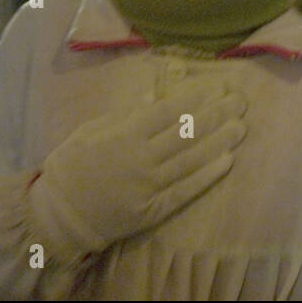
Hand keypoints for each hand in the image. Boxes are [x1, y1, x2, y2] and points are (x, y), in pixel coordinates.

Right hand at [28, 78, 246, 257]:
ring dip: (219, 142)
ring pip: (192, 159)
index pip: (167, 111)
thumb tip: (152, 94)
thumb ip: (123, 114)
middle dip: (216, 115)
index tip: (216, 86)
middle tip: (240, 102)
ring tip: (241, 127)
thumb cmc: (71, 167)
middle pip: (187, 133)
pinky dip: (207, 176)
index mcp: (124, 134)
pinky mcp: (154, 209)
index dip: (194, 98)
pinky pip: (186, 190)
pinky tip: (227, 161)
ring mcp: (150, 186)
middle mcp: (141, 158)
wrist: (60, 216)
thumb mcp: (89, 131)